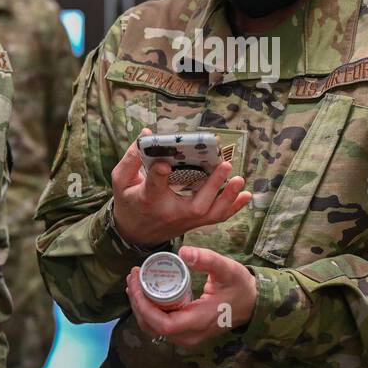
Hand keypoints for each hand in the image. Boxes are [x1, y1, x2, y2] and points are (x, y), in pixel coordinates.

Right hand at [110, 129, 250, 248]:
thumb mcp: (121, 181)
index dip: (159, 174)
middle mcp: (170, 213)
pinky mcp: (195, 223)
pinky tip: (246, 195)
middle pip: (195, 205)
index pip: (154, 186)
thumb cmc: (129, 202)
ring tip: (240, 179)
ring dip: (228, 198)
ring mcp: (185, 221)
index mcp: (149, 199)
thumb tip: (146, 134)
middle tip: (225, 166)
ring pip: (211, 214)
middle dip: (212, 187)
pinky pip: (216, 218)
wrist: (135, 234)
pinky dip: (233, 207)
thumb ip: (131, 158)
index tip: (164, 163)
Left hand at [124, 246, 258, 348]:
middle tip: (133, 275)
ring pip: (153, 328)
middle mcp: (189, 336)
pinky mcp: (185, 333)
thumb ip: (207, 260)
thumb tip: (183, 251)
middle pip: (152, 326)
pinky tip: (144, 291)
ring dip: (140, 306)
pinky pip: (160, 325)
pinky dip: (148, 310)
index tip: (137, 283)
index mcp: (198, 321)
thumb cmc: (239, 286)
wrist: (251, 304)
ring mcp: (186, 337)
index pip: (163, 324)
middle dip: (137, 302)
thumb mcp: (227, 269)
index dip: (144, 306)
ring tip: (135, 281)